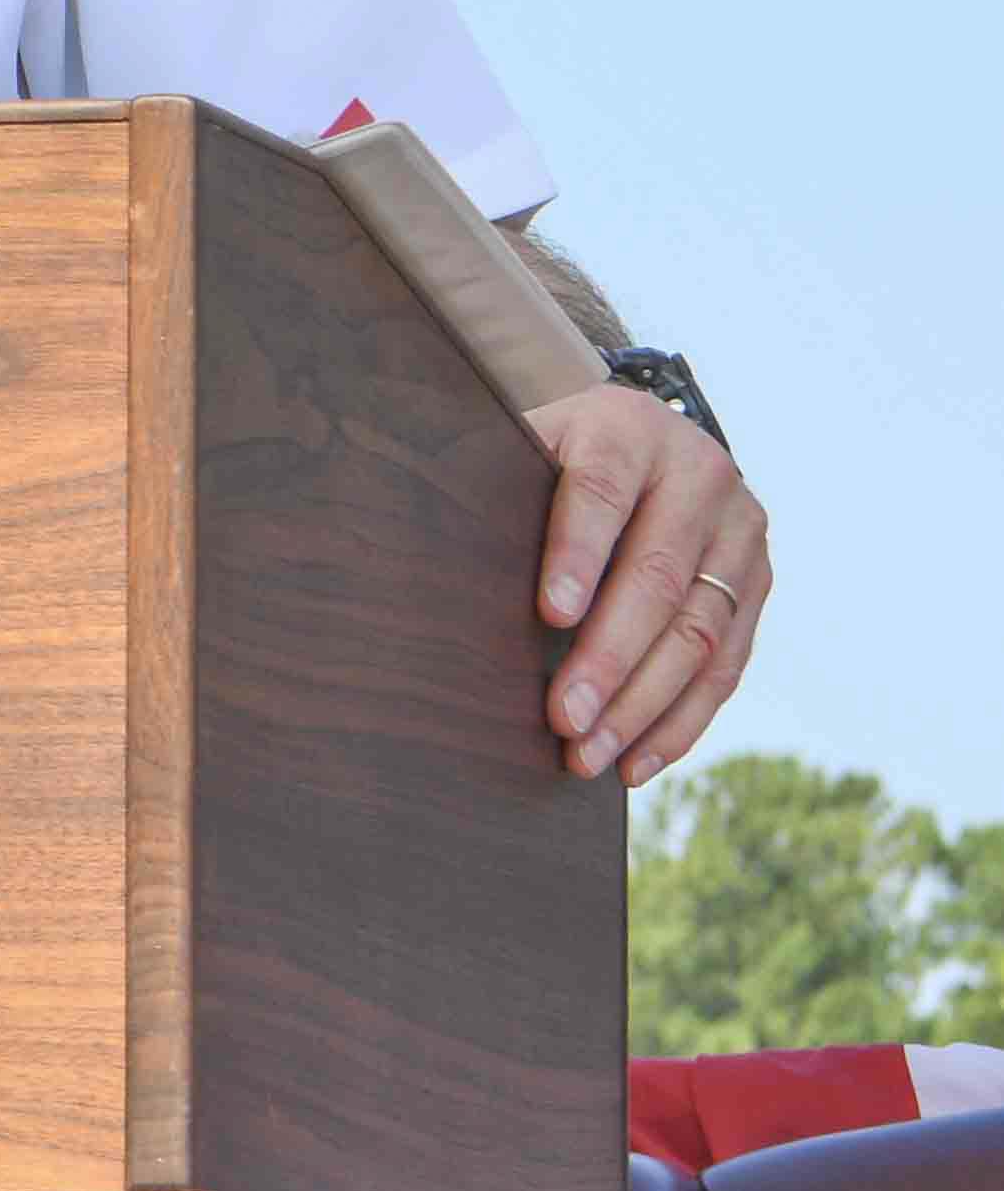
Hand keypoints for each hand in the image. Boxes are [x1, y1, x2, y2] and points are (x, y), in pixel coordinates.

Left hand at [523, 389, 769, 785]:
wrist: (636, 443)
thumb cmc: (551, 464)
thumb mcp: (520, 454)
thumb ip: (490, 492)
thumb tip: (431, 572)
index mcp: (629, 429)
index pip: (602, 491)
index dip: (576, 555)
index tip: (549, 616)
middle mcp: (701, 472)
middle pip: (657, 575)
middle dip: (608, 657)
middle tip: (561, 719)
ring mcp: (739, 530)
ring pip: (698, 630)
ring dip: (642, 705)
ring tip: (588, 754)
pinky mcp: (757, 582)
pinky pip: (726, 662)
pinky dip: (681, 720)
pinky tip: (637, 761)